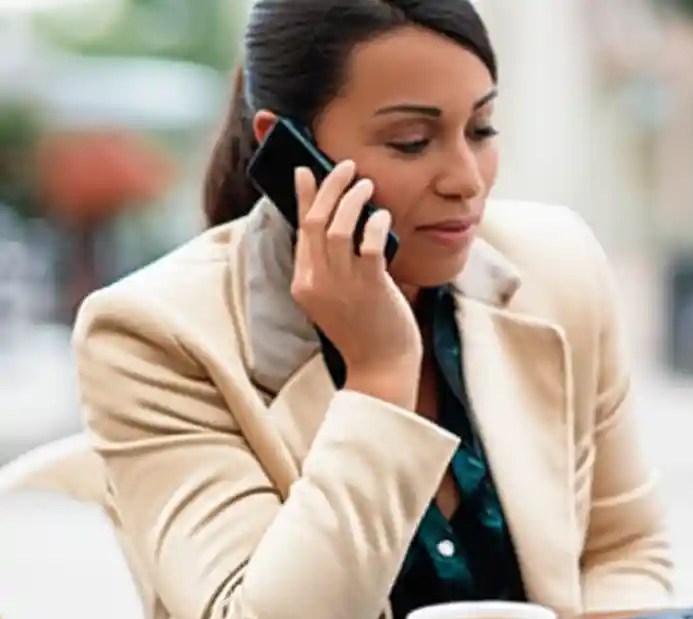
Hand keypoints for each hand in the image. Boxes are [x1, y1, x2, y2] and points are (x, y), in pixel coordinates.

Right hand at [291, 160, 421, 408]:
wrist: (382, 366)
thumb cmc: (366, 328)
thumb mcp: (337, 295)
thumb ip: (332, 264)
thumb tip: (342, 220)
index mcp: (303, 283)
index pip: (300, 228)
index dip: (304, 196)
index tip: (306, 170)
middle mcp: (316, 282)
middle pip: (315, 221)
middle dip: (329, 187)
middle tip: (345, 166)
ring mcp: (341, 285)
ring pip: (337, 228)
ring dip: (352, 200)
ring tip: (366, 184)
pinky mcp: (369, 288)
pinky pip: (367, 244)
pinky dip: (374, 224)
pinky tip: (382, 215)